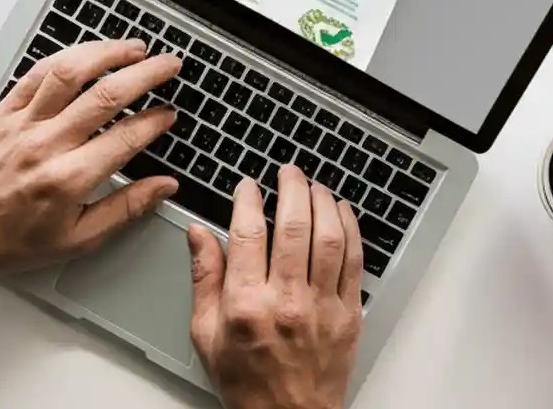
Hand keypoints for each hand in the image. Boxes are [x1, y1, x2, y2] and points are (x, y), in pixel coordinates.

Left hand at [0, 40, 181, 345]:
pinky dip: (68, 56)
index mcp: (67, 180)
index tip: (170, 114)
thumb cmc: (14, 241)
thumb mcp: (80, 239)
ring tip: (134, 48)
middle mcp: (45, 146)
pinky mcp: (4, 112)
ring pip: (69, 72)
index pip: (125, 137)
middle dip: (145, 74)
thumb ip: (127, 209)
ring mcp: (22, 124)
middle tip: (169, 65)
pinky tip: (89, 53)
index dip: (155, 121)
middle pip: (105, 95)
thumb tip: (164, 186)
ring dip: (107, 53)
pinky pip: (38, 73)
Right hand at [188, 168, 363, 408]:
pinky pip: (355, 260)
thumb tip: (197, 233)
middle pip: (293, 226)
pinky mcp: (349, 313)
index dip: (247, 200)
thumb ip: (203, 278)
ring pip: (329, 237)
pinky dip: (350, 229)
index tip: (248, 185)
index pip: (248, 234)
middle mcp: (286, 302)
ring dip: (323, 202)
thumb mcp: (206, 334)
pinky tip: (341, 212)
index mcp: (246, 305)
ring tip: (314, 186)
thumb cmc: (247, 381)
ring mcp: (322, 306)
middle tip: (288, 172)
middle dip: (291, 188)